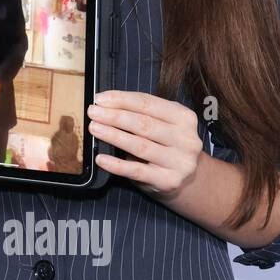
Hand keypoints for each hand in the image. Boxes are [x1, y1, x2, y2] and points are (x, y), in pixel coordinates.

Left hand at [87, 90, 202, 202]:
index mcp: (184, 117)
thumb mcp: (162, 124)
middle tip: (93, 112)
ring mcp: (179, 162)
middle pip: (144, 124)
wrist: (187, 178)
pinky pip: (137, 171)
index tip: (99, 98)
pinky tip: (101, 159)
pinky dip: (116, 165)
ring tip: (94, 129)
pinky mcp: (169, 181)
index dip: (121, 99)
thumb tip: (105, 104)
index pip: (148, 103)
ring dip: (113, 136)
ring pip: (140, 146)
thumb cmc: (166, 145)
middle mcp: (186, 139)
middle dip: (114, 116)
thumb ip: (140, 113)